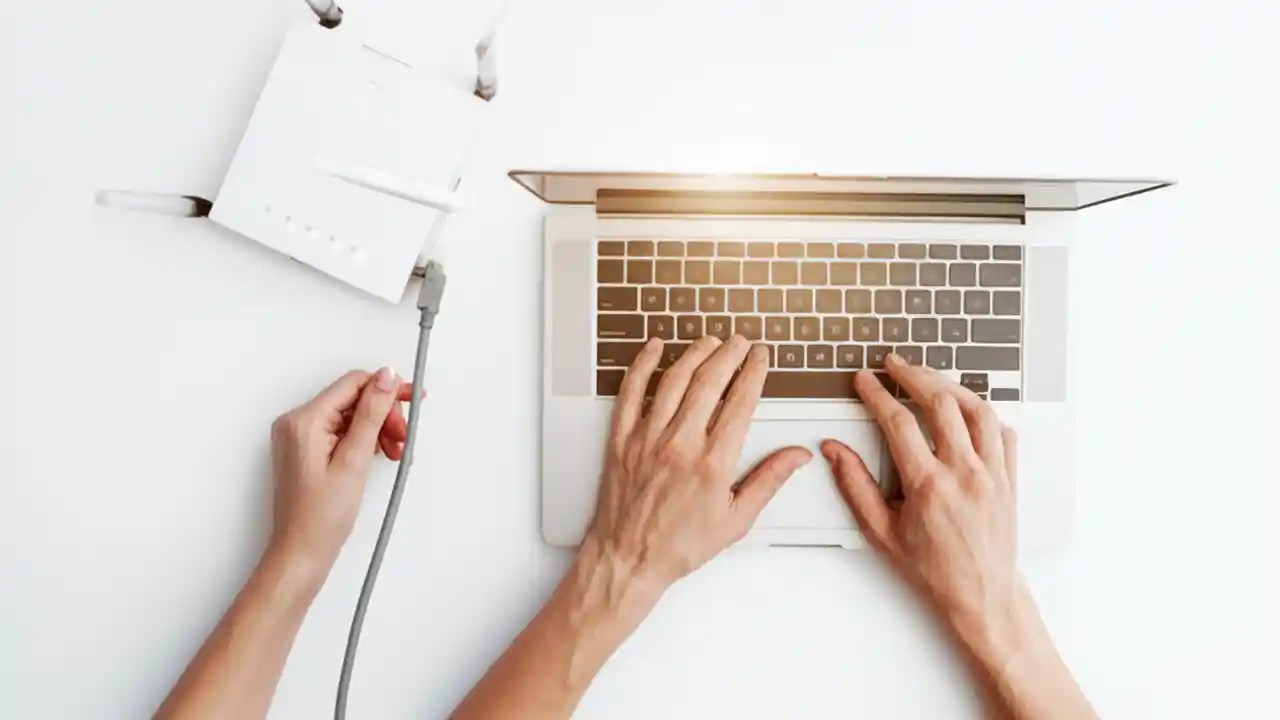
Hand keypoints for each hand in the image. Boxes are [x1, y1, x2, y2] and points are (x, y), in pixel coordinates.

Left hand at [267, 367, 415, 574]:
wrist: (301, 553)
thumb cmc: (320, 518)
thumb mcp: (354, 460)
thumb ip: (371, 413)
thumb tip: (386, 377)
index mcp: (303, 421)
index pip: (353, 383)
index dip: (387, 390)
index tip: (412, 399)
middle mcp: (296, 423)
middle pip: (353, 399)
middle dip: (384, 415)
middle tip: (402, 438)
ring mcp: (299, 436)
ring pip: (350, 416)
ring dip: (377, 429)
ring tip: (395, 452)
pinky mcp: (306, 449)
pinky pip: (341, 431)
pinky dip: (363, 440)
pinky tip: (379, 455)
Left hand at [586, 335, 812, 589]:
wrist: (628, 558)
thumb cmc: (679, 545)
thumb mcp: (736, 520)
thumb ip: (768, 481)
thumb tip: (798, 456)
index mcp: (712, 463)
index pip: (740, 402)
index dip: (754, 372)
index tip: (761, 357)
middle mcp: (680, 444)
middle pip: (709, 382)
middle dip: (729, 354)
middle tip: (741, 342)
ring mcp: (648, 438)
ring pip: (674, 380)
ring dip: (695, 353)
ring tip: (711, 341)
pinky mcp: (622, 439)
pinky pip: (631, 391)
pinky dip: (643, 364)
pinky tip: (654, 348)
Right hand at [822, 354, 1019, 638]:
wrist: (982, 595)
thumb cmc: (932, 569)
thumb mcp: (881, 532)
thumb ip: (855, 486)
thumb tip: (835, 451)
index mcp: (929, 486)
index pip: (899, 423)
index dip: (878, 395)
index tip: (865, 381)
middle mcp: (964, 473)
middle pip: (941, 403)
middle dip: (914, 375)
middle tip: (895, 364)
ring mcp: (991, 473)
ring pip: (977, 409)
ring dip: (951, 385)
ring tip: (929, 376)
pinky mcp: (1009, 478)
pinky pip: (1002, 432)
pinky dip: (984, 413)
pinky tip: (967, 409)